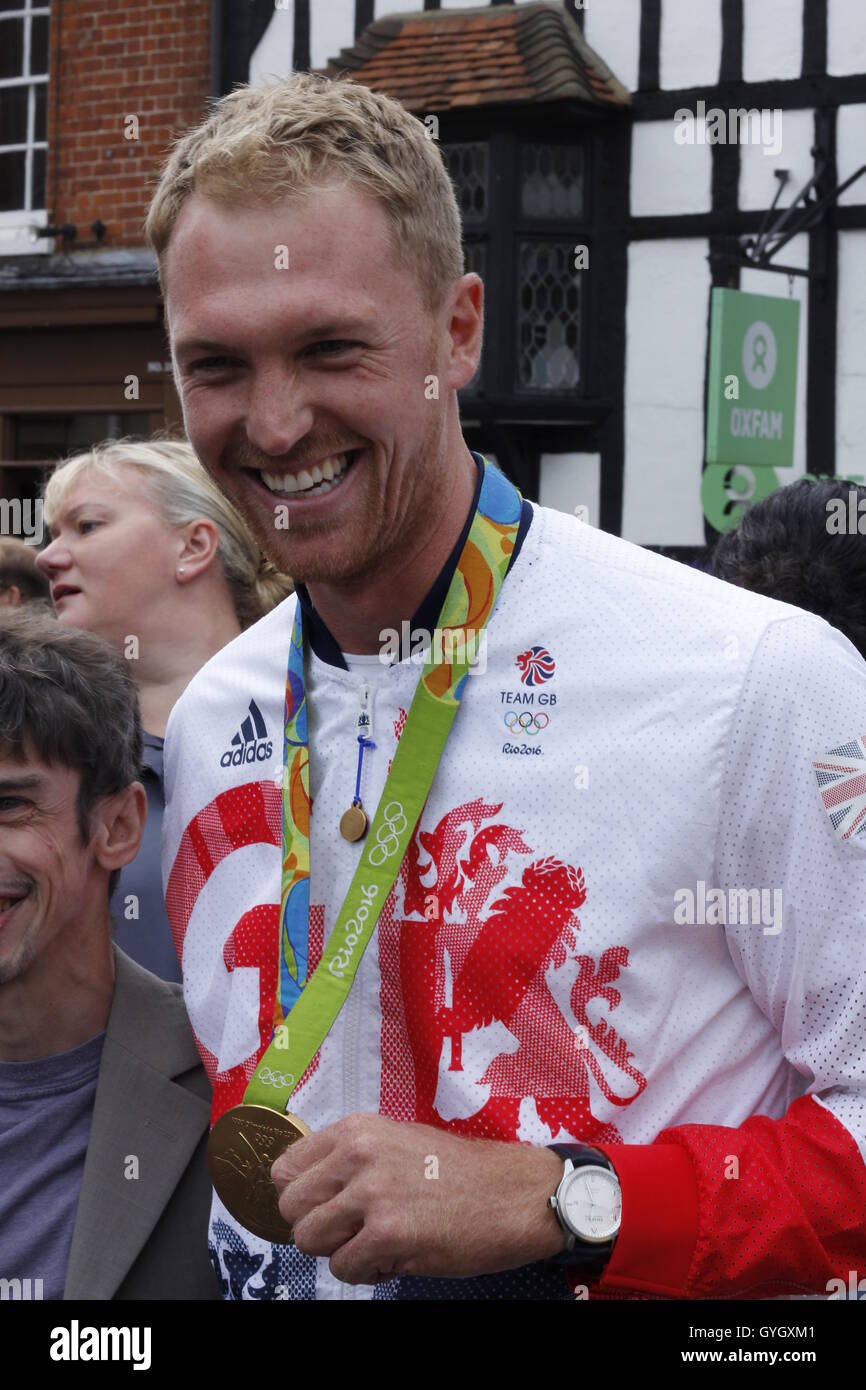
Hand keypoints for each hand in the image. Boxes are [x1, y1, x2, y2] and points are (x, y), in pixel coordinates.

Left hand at [270, 1111, 565, 1284]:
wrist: (515, 1193)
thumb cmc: (462, 1172)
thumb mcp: (399, 1141)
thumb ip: (353, 1158)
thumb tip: (307, 1188)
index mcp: (358, 1129)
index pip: (285, 1168)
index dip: (301, 1196)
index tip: (322, 1207)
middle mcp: (359, 1155)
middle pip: (291, 1207)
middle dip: (317, 1226)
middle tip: (351, 1230)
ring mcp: (372, 1194)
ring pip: (309, 1240)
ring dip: (339, 1251)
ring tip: (375, 1243)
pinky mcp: (388, 1234)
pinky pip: (344, 1268)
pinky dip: (366, 1272)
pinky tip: (396, 1256)